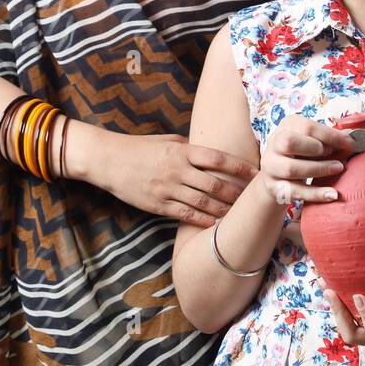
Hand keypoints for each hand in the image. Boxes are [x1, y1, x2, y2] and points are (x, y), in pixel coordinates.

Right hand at [83, 124, 258, 227]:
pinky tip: (215, 225)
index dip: (240, 167)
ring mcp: (167, 188)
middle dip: (237, 194)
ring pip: (203, 203)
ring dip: (223, 210)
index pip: (218, 159)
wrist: (108, 160)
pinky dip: (203, 220)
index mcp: (182, 150)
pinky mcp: (157, 205)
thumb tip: (214, 155)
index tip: (256, 173)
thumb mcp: (168, 140)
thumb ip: (191, 148)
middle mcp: (177, 169)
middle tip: (253, 199)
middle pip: (215, 184)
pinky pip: (185, 215)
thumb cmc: (140, 147)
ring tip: (239, 215)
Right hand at [258, 115, 358, 206]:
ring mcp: (271, 166)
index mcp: (287, 125)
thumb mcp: (313, 140)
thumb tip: (356, 136)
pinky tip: (332, 194)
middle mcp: (274, 143)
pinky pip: (294, 192)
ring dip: (319, 169)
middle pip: (289, 142)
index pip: (307, 127)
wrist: (278, 175)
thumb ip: (331, 138)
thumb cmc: (302, 153)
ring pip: (291, 168)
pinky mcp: (273, 187)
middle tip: (333, 154)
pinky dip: (315, 194)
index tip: (350, 144)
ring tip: (338, 168)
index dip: (331, 136)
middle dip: (315, 148)